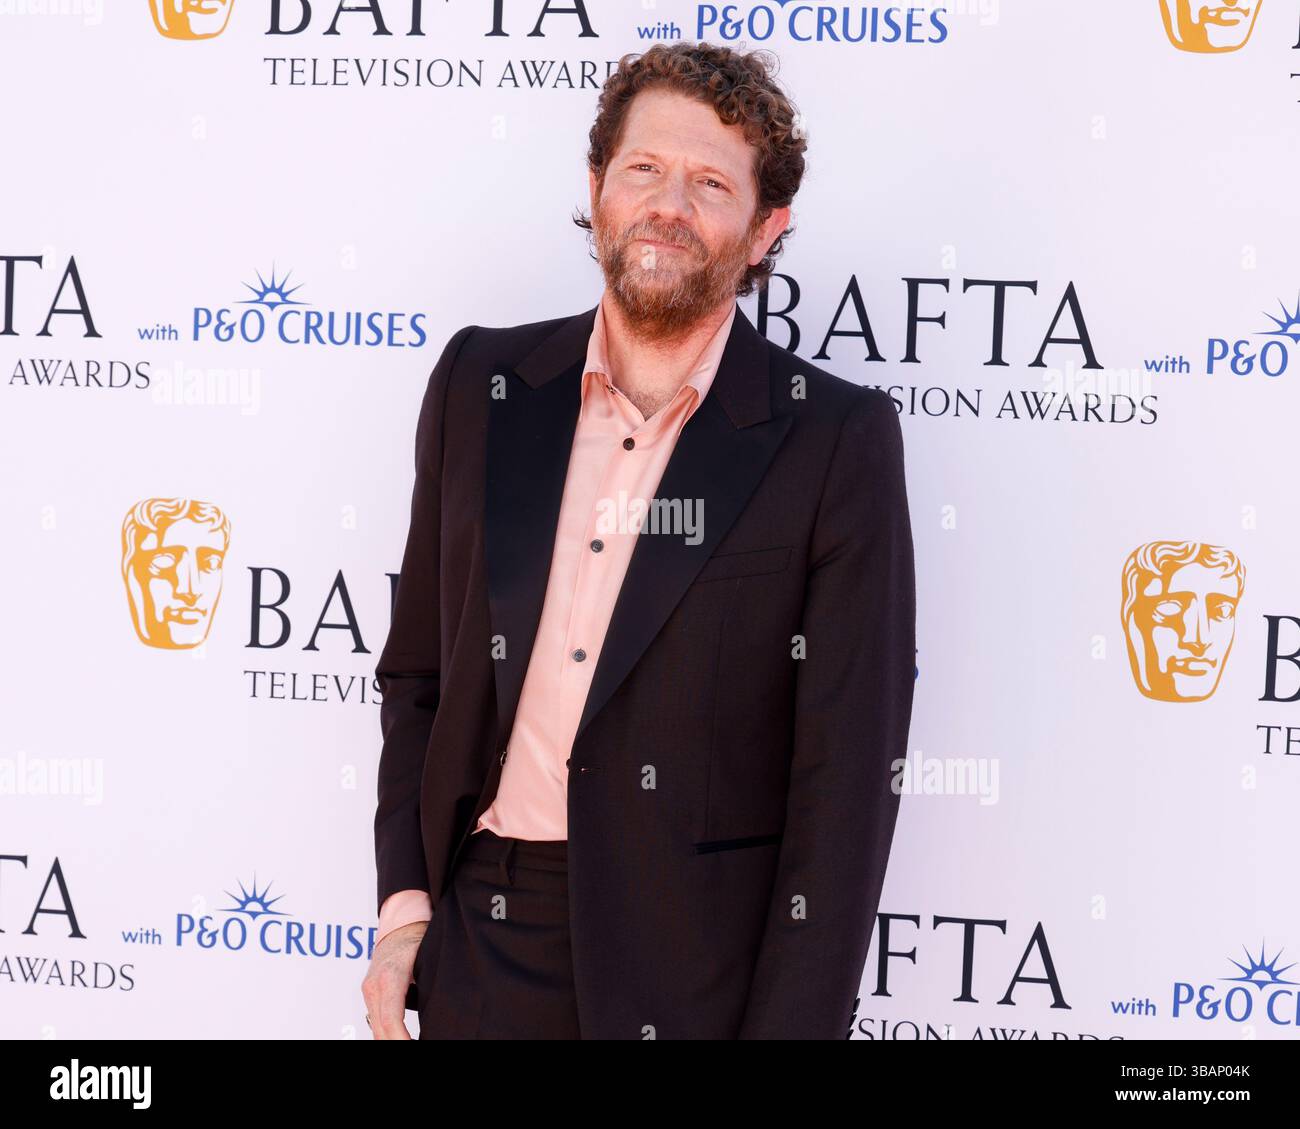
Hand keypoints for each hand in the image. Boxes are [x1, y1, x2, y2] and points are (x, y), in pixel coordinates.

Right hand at [361, 920, 426, 1039]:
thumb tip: (441, 1012)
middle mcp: (373, 986)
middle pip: (381, 1031)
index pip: (392, 1020)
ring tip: (413, 1043)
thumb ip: (430, 987)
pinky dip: (387, 1035)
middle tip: (418, 1047)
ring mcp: (368, 991)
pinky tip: (402, 1038)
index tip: (416, 1046)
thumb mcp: (429, 961)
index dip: (403, 1040)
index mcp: (390, 977)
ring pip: (376, 1030)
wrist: (401, 926)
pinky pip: (376, 1022)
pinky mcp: (369, 994)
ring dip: (392, 1040)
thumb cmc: (419, 939)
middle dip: (398, 1043)